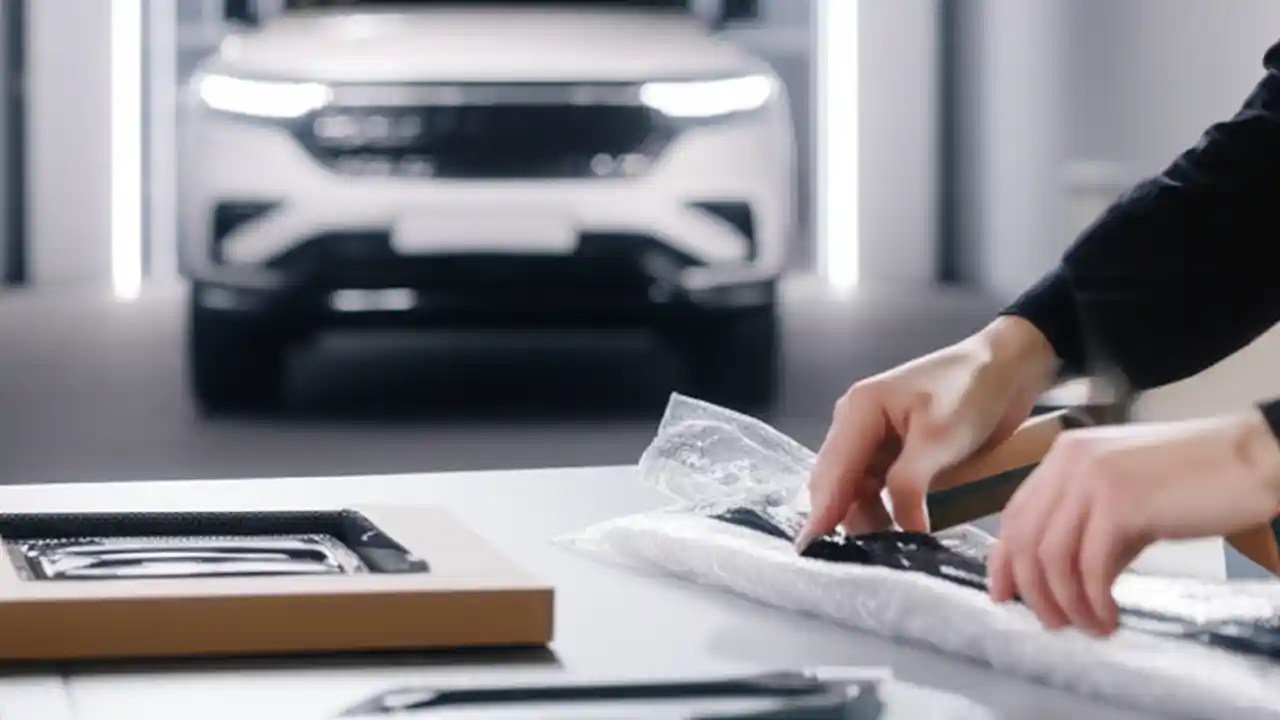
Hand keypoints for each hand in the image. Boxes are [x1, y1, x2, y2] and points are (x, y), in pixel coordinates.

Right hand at [799, 317, 1059, 549]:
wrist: (1008, 368)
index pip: (832, 472)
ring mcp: (874, 440)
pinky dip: (884, 511)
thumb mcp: (938, 440)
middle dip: (844, 520)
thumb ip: (908, 487)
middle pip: (836, 483)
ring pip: (855, 491)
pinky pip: (876, 489)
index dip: (823, 512)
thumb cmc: (972, 391)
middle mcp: (856, 425)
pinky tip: (898, 533)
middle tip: (861, 561)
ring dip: (867, 519)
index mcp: (857, 411)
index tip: (814, 550)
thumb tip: (902, 535)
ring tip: (886, 553)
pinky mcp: (894, 453)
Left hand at [988, 411, 1279, 636]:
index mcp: (1066, 455)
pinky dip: (1093, 600)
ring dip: (1064, 602)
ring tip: (1088, 626)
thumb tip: (1066, 585)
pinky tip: (1108, 617)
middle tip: (1052, 624)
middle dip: (1032, 590)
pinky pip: (1089, 566)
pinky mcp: (1121, 502)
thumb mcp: (1129, 503)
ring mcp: (1092, 478)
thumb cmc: (1197, 481)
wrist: (1253, 457)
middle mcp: (1069, 461)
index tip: (1003, 594)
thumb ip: (1092, 535)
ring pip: (1050, 556)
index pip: (1016, 513)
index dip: (1004, 559)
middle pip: (1024, 538)